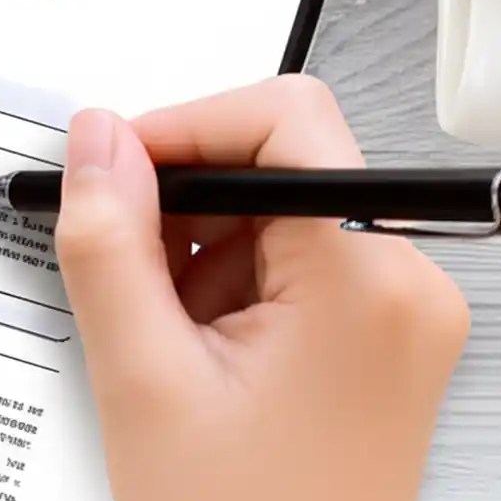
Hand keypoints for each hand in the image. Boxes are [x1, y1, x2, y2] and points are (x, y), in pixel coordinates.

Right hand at [54, 75, 470, 500]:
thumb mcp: (144, 381)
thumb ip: (110, 246)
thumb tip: (96, 145)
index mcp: (369, 283)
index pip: (284, 120)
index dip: (184, 125)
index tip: (115, 165)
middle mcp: (403, 285)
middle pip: (278, 163)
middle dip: (182, 201)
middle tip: (124, 263)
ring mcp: (392, 312)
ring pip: (273, 213)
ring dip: (195, 249)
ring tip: (160, 332)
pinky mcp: (369, 333)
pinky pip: (285, 261)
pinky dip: (220, 282)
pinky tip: (188, 345)